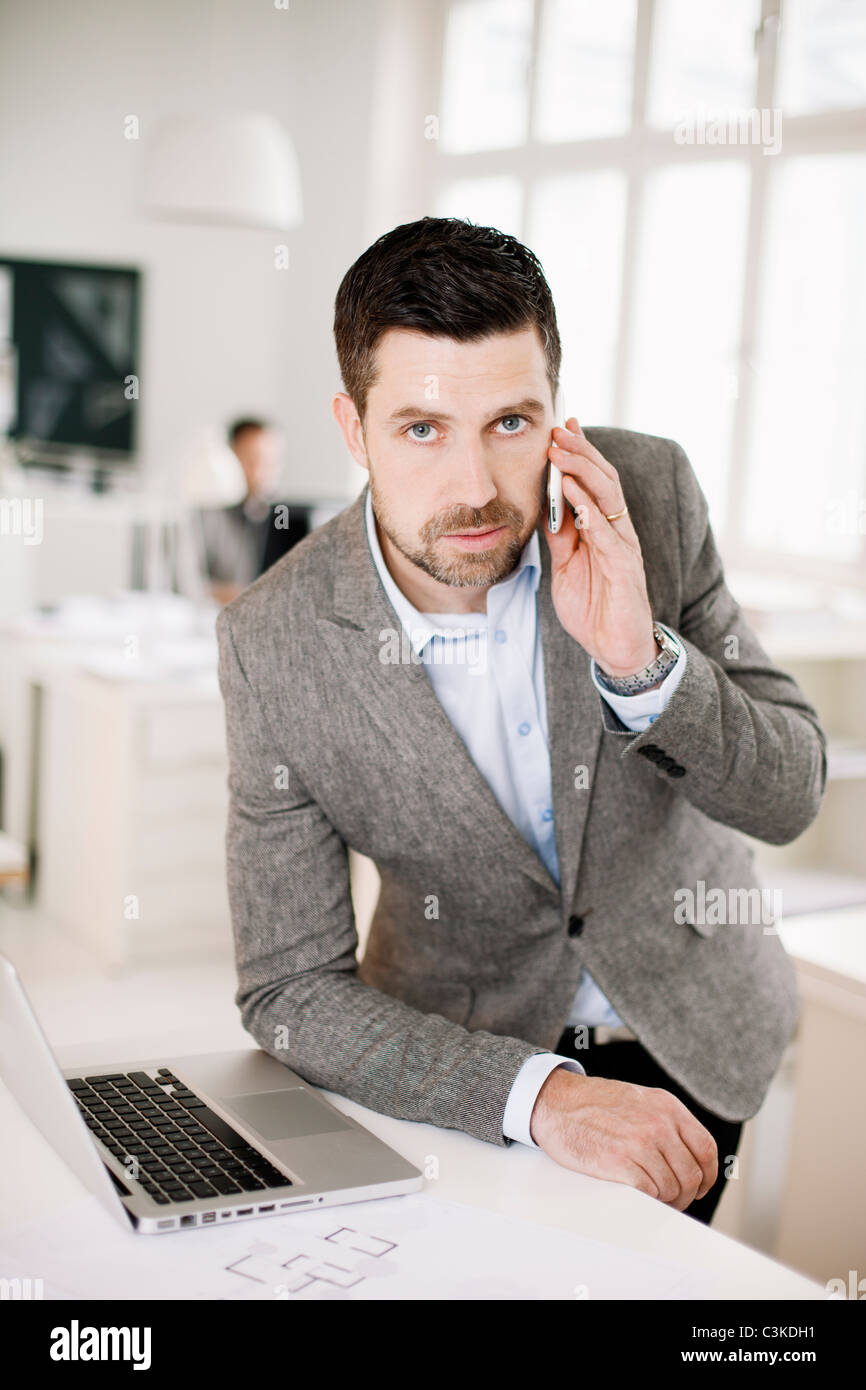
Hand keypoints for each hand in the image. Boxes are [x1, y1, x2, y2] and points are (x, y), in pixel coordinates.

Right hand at [529, 1066, 716, 1210]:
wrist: (555, 1101)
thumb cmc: (592, 1103)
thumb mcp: (639, 1099)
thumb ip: (665, 1122)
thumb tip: (688, 1157)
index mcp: (666, 1106)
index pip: (706, 1148)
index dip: (708, 1174)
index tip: (701, 1185)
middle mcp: (658, 1123)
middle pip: (692, 1173)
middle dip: (686, 1193)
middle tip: (674, 1199)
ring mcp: (640, 1142)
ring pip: (673, 1187)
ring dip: (666, 1199)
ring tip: (654, 1197)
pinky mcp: (621, 1162)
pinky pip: (651, 1193)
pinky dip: (649, 1200)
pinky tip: (640, 1194)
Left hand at [544, 417, 655, 676]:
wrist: (616, 647)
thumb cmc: (594, 607)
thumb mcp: (565, 567)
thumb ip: (559, 536)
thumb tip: (545, 505)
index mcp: (604, 528)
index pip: (594, 480)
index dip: (580, 453)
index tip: (561, 427)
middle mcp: (617, 531)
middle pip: (603, 481)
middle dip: (580, 453)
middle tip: (559, 430)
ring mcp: (623, 548)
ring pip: (608, 501)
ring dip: (584, 475)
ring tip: (562, 456)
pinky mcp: (625, 570)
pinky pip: (610, 538)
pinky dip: (594, 517)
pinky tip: (578, 501)